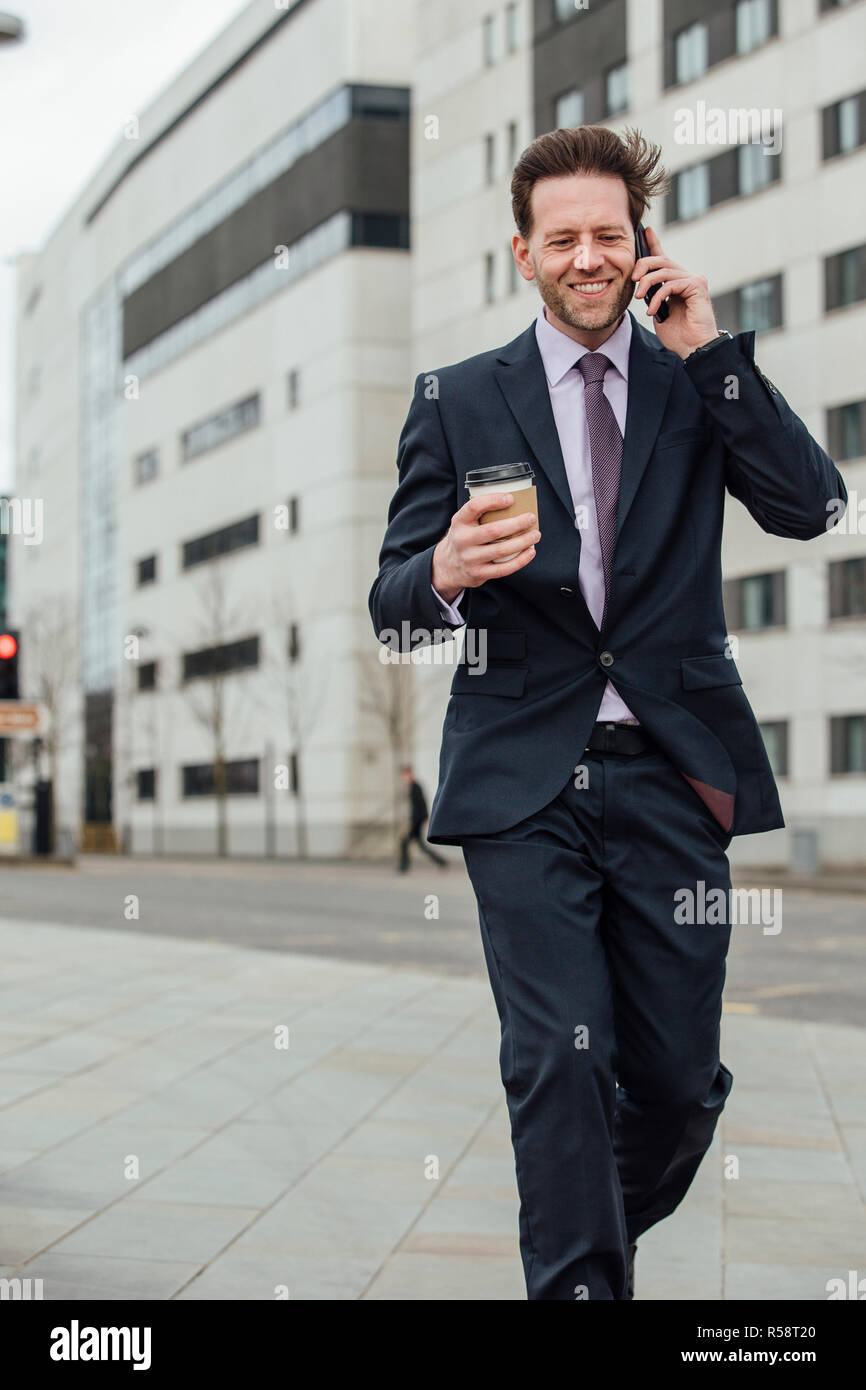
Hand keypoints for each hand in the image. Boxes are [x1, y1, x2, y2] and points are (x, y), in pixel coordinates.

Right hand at [432, 494, 539, 600]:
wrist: (448, 566)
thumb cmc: (464, 537)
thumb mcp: (464, 522)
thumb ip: (481, 513)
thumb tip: (515, 502)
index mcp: (459, 522)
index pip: (474, 507)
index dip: (493, 500)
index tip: (511, 498)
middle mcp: (462, 540)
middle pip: (493, 531)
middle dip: (516, 524)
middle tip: (531, 518)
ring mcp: (470, 559)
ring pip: (501, 550)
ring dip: (522, 542)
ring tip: (535, 534)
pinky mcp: (478, 574)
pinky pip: (503, 569)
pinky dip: (520, 560)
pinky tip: (530, 552)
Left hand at [632, 226, 718, 358]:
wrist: (694, 349)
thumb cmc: (679, 335)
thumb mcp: (658, 313)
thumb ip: (652, 296)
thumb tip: (640, 286)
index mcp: (676, 282)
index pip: (663, 258)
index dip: (653, 244)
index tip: (644, 232)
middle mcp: (686, 277)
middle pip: (661, 260)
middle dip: (643, 266)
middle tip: (633, 279)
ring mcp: (694, 280)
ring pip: (664, 270)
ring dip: (648, 283)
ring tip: (641, 298)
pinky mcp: (697, 286)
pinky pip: (672, 283)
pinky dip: (659, 296)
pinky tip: (653, 311)